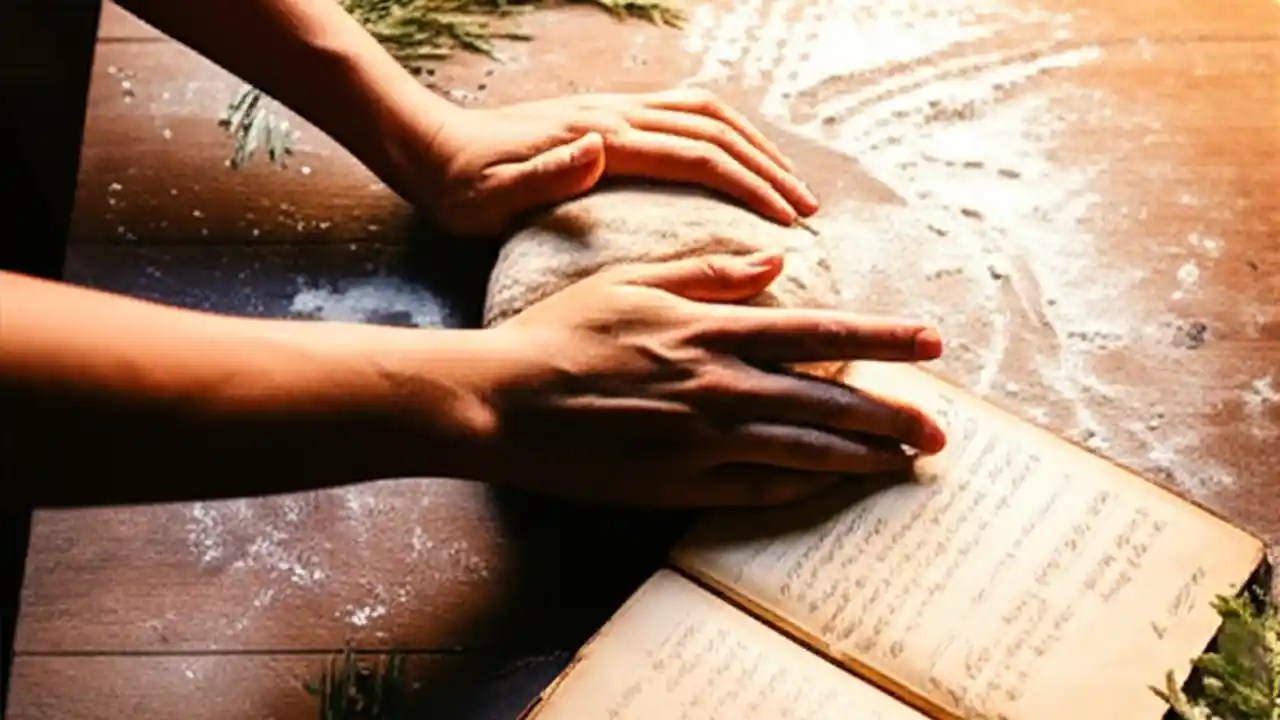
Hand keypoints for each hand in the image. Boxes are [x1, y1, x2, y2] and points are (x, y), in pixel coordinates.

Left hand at [418, 88, 819, 236]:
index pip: (696, 156)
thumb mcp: (488, 198)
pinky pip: (684, 111)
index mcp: (600, 140)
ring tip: (789, 184)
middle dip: (768, 168)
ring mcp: (614, 108)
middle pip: (715, 129)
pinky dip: (725, 131)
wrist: (432, 150)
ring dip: (755, 144)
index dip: (749, 186)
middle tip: (808, 211)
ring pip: (706, 112)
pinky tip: (739, 157)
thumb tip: (600, 145)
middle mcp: (615, 114)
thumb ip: (543, 176)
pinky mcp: (609, 114)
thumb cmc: (461, 189)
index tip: (787, 223)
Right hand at [467, 251, 945, 506]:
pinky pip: (758, 486)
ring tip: (907, 462)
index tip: (931, 342)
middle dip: (893, 415)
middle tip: (942, 431)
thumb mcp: (632, 280)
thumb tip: (776, 260)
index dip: (882, 337)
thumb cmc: (562, 333)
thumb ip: (708, 269)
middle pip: (828, 399)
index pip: (819, 331)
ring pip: (805, 448)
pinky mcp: (681, 483)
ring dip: (864, 456)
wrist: (504, 403)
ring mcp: (703, 439)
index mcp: (711, 329)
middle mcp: (720, 385)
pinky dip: (803, 485)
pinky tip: (833, 485)